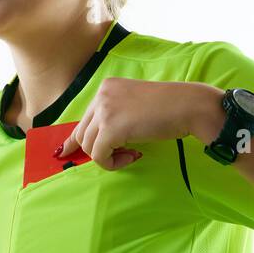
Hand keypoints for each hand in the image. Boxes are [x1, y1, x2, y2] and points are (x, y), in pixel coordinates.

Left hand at [55, 79, 222, 169]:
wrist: (188, 105)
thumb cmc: (169, 108)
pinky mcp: (111, 128)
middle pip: (82, 133)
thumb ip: (115, 117)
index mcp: (106, 88)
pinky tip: (130, 157)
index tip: (65, 151)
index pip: (84, 118)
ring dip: (107, 157)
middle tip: (119, 157)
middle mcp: (101, 96)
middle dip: (95, 150)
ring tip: (130, 155)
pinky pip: (98, 155)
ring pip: (88, 146)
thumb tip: (98, 141)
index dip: (73, 138)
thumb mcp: (134, 106)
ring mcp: (105, 111)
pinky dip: (111, 163)